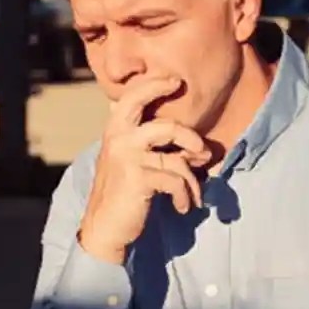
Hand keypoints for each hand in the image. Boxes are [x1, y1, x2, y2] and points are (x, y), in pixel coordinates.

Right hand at [79, 77, 211, 263]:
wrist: (104, 226)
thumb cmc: (123, 193)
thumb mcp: (136, 162)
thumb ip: (158, 148)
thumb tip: (201, 148)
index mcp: (116, 128)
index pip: (134, 96)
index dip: (156, 84)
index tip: (177, 81)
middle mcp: (119, 137)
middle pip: (167, 126)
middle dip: (191, 139)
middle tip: (203, 152)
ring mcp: (127, 156)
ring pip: (177, 160)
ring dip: (192, 181)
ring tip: (193, 196)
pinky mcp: (137, 177)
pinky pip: (175, 181)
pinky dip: (184, 196)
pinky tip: (181, 207)